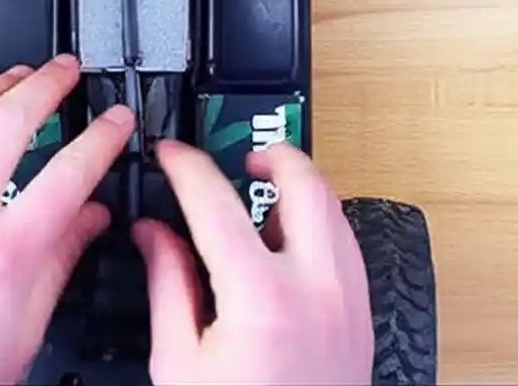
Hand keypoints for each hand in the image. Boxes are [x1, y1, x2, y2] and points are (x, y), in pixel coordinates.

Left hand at [0, 55, 134, 384]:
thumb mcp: (22, 336)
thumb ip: (58, 267)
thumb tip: (88, 224)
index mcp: (6, 253)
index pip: (71, 172)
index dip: (103, 137)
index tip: (116, 119)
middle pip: (8, 123)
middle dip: (44, 85)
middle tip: (64, 69)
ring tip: (6, 81)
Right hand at [133, 140, 372, 385]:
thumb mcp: (179, 363)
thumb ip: (168, 284)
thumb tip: (154, 234)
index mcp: (260, 297)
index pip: (217, 201)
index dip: (186, 167)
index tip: (170, 156)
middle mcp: (316, 289)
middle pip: (304, 183)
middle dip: (270, 155)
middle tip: (235, 159)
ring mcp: (348, 303)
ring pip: (335, 210)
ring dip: (298, 189)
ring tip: (259, 200)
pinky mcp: (363, 319)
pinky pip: (348, 247)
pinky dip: (320, 225)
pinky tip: (289, 243)